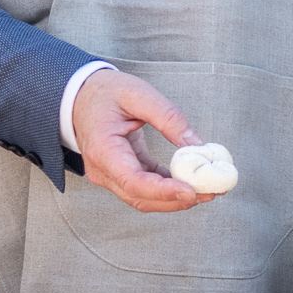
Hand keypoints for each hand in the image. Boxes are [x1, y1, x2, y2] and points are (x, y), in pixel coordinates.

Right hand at [72, 68, 207, 214]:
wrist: (80, 96)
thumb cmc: (105, 92)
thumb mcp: (138, 94)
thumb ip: (168, 118)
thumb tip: (196, 145)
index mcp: (102, 150)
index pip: (133, 181)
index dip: (164, 191)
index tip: (192, 191)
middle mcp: (102, 170)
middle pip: (141, 197)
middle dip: (178, 199)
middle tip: (212, 192)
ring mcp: (109, 176)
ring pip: (144, 198)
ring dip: (176, 198)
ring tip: (208, 189)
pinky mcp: (120, 174)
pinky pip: (146, 188)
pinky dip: (169, 187)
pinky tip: (192, 180)